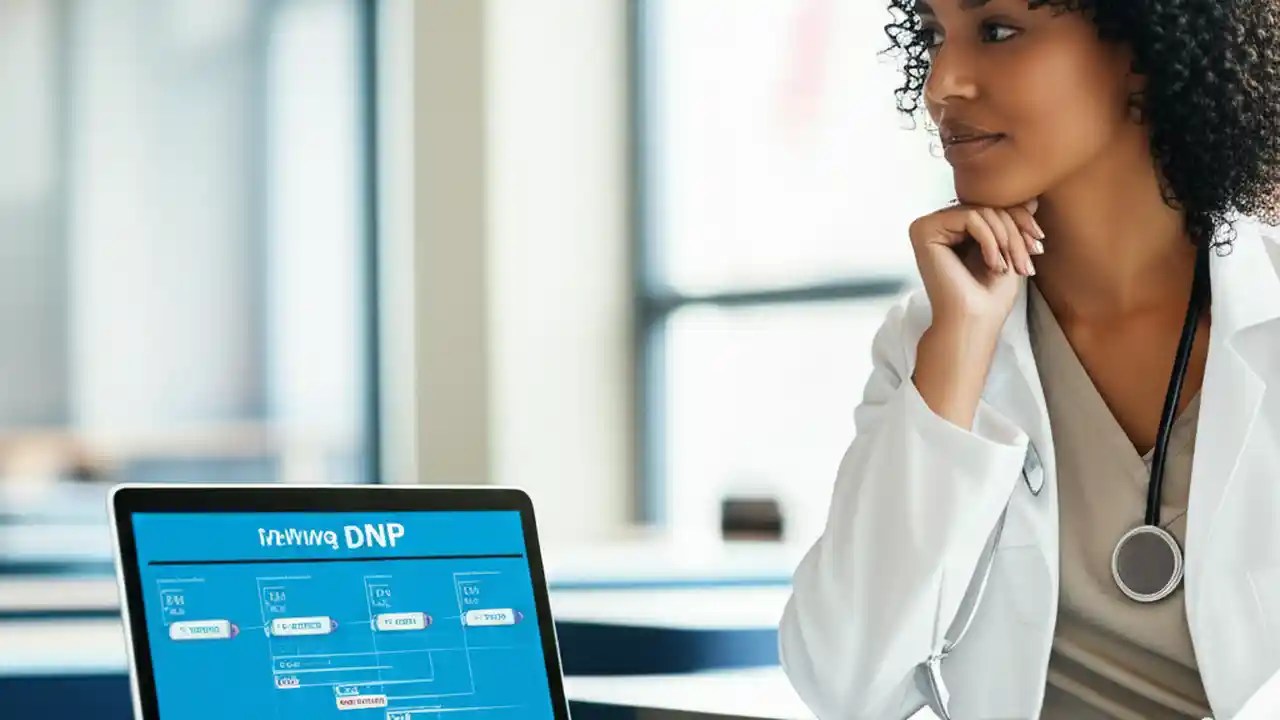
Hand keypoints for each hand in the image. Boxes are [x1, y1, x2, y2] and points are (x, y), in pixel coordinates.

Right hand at [908, 198, 1043, 332]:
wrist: (973, 323)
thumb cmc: (990, 297)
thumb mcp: (1010, 252)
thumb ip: (1015, 223)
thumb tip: (1032, 198)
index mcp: (955, 230)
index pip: (992, 208)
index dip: (1020, 222)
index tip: (1038, 246)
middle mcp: (938, 225)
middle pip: (988, 207)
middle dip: (1015, 233)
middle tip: (1028, 262)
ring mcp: (929, 227)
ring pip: (982, 211)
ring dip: (1006, 239)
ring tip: (1011, 267)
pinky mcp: (924, 231)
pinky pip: (970, 217)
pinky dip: (990, 240)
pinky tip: (993, 264)